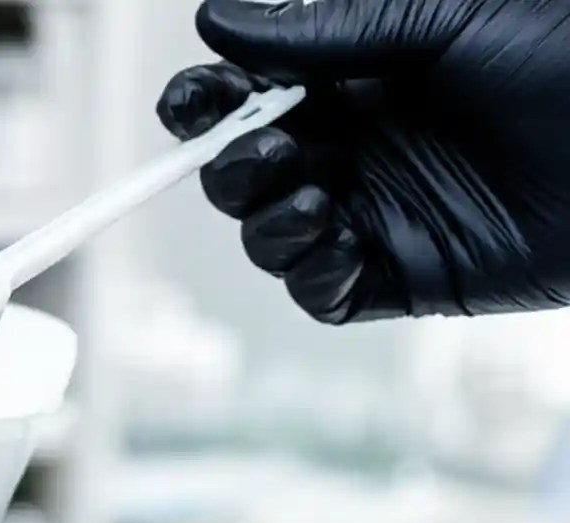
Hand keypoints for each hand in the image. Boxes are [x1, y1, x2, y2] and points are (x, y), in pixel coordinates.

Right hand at [156, 0, 569, 323]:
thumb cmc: (564, 52)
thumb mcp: (440, 16)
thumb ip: (325, 29)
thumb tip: (218, 20)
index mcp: (353, 79)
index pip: (246, 95)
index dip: (205, 102)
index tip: (191, 103)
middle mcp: (354, 148)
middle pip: (242, 172)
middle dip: (229, 166)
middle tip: (263, 150)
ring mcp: (375, 213)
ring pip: (269, 237)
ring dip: (263, 224)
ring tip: (310, 201)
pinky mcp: (406, 275)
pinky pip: (324, 293)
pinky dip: (312, 276)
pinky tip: (340, 243)